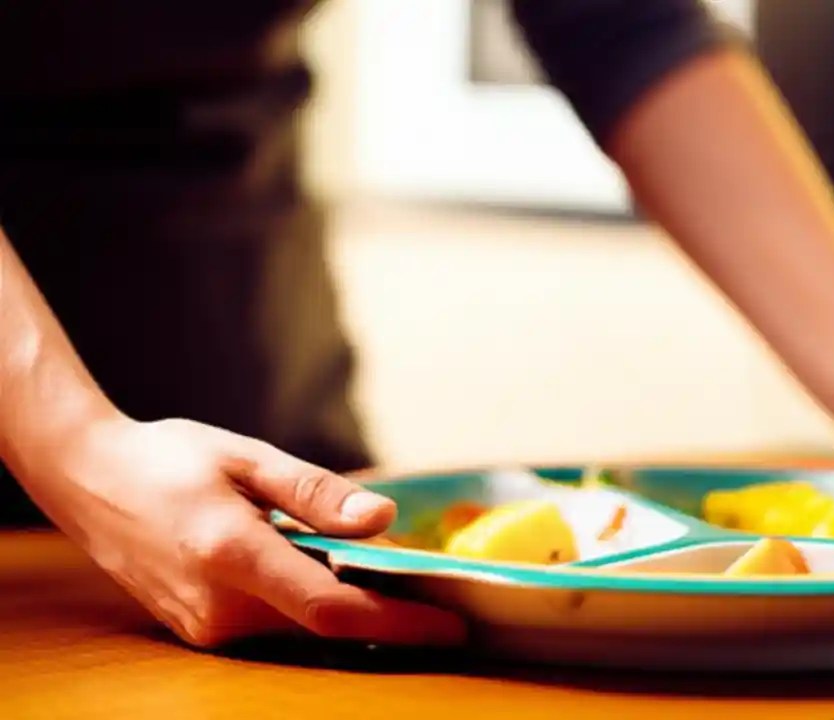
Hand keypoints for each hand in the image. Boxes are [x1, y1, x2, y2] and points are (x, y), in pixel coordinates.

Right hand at [37, 417, 466, 648]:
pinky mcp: (201, 631)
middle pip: (326, 625)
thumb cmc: (167, 458)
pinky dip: (312, 606)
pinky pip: (274, 627)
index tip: (451, 624)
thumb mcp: (248, 459)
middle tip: (438, 589)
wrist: (86, 479)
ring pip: (301, 629)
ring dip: (351, 608)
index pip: (333, 608)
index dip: (399, 622)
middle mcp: (218, 606)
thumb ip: (317, 493)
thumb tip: (382, 519)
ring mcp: (205, 627)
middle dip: (387, 613)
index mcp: (233, 555)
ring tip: (392, 577)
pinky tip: (331, 574)